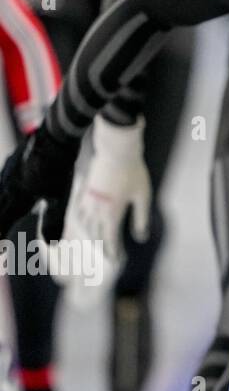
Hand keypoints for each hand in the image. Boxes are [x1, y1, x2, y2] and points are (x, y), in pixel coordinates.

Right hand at [0, 124, 80, 238]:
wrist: (54, 139)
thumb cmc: (60, 169)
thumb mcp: (60, 196)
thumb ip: (55, 220)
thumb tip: (52, 244)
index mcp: (18, 196)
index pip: (5, 221)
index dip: (2, 236)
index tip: (0, 251)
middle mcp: (8, 186)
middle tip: (0, 241)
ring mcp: (6, 174)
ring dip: (0, 209)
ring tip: (3, 222)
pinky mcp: (9, 165)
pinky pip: (1, 184)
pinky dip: (1, 193)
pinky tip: (5, 195)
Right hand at [62, 118, 151, 278]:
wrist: (117, 151)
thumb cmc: (134, 173)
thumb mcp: (142, 197)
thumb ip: (141, 219)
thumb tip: (141, 238)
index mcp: (112, 214)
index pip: (110, 240)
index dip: (113, 253)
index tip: (117, 262)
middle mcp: (96, 211)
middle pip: (96, 237)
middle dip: (101, 250)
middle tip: (107, 260)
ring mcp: (87, 202)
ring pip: (84, 228)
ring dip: (89, 240)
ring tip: (93, 249)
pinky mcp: (83, 193)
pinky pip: (78, 215)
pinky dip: (80, 226)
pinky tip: (82, 229)